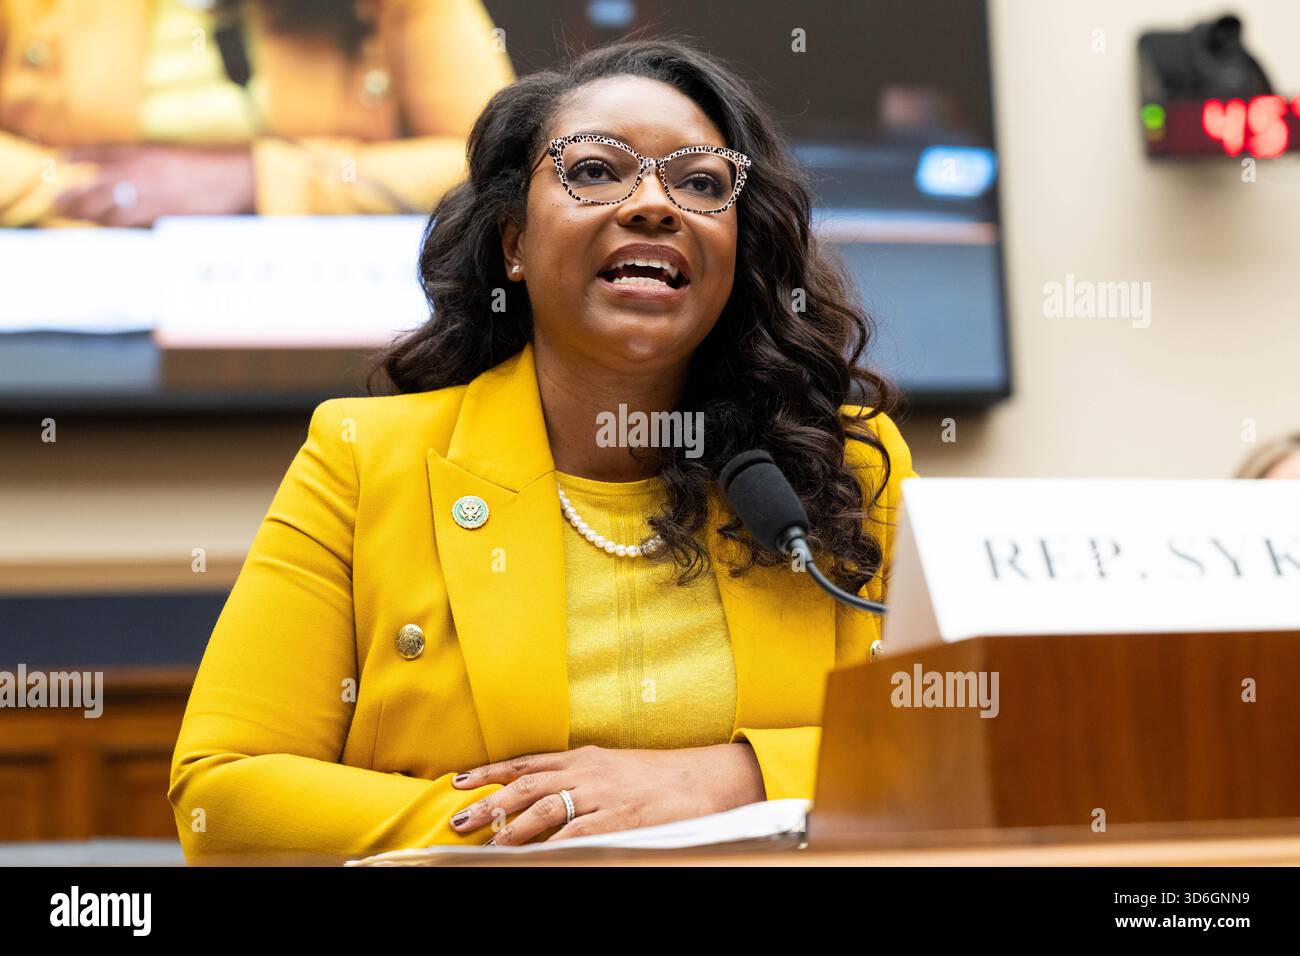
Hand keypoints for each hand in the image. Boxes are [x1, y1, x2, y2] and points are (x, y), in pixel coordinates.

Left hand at [53, 145, 255, 226]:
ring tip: (69, 216)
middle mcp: (142, 170)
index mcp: (147, 153)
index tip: (60, 158)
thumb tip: (136, 175)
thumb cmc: (215, 169)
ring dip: (84, 212)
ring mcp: (150, 191)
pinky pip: (126, 220)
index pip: (102, 152)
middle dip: (72, 194)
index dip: (79, 155)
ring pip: (105, 204)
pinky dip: (110, 224)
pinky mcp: (160, 211)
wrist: (237, 177)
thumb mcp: (179, 157)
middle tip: (55, 202)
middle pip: (96, 183)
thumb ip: (155, 165)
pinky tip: (100, 227)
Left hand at [448, 743, 765, 845]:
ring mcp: (601, 796)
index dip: (491, 772)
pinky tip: (532, 857)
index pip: (526, 763)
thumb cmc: (656, 777)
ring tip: (488, 847)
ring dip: (511, 830)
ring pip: (544, 809)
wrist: (703, 780)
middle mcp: (586, 773)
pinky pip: (576, 834)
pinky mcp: (618, 820)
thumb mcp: (611, 766)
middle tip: (458, 821)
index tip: (459, 782)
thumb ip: (577, 775)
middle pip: (525, 787)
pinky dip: (552, 847)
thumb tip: (539, 790)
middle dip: (488, 804)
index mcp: (583, 759)